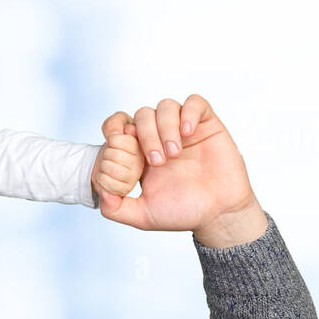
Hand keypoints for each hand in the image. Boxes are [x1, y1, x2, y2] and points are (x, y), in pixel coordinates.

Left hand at [97, 95, 267, 247]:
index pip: (119, 126)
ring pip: (165, 106)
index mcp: (140, 153)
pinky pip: (194, 102)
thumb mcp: (142, 215)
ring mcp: (182, 129)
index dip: (114, 126)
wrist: (218, 214)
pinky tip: (188, 134)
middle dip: (146, 134)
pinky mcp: (206, 124)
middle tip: (158, 162)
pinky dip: (188, 113)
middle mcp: (160, 137)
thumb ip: (116, 208)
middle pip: (142, 114)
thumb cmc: (182, 213)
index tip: (116, 140)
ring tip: (174, 154)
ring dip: (165, 127)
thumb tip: (100, 190)